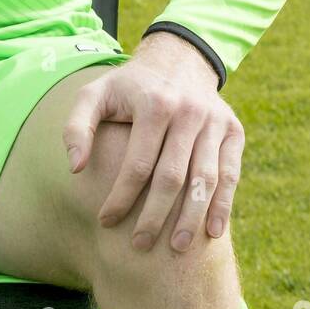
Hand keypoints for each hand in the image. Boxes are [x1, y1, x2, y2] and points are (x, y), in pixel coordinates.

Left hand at [63, 33, 244, 251]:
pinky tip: (212, 232)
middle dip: (155, 216)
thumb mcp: (96, 94)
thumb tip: (75, 168)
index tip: (105, 221)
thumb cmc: (128, 87)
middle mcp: (189, 111)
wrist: (177, 60)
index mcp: (154, 103)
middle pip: (172, 176)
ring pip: (205, 179)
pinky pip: (231, 173)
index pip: (138, 163)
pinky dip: (223, 205)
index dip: (121, 197)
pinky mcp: (233, 130)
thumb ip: (77, 127)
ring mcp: (215, 121)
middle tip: (139, 245)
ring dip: (191, 218)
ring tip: (176, 248)